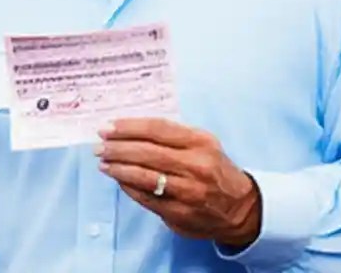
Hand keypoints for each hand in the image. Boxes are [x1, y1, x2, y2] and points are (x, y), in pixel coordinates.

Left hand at [95, 117, 260, 247]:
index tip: (108, 127)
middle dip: (117, 148)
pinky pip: (147, 197)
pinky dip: (128, 187)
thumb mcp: (203, 143)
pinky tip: (118, 179)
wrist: (241, 207)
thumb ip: (172, 135)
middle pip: (147, 152)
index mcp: (200, 142)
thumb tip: (129, 130)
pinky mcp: (180, 213)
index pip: (157, 129)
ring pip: (144, 176)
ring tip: (103, 163)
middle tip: (100, 146)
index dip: (128, 127)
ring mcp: (188, 191)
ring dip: (118, 168)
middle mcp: (196, 166)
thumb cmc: (214, 169)